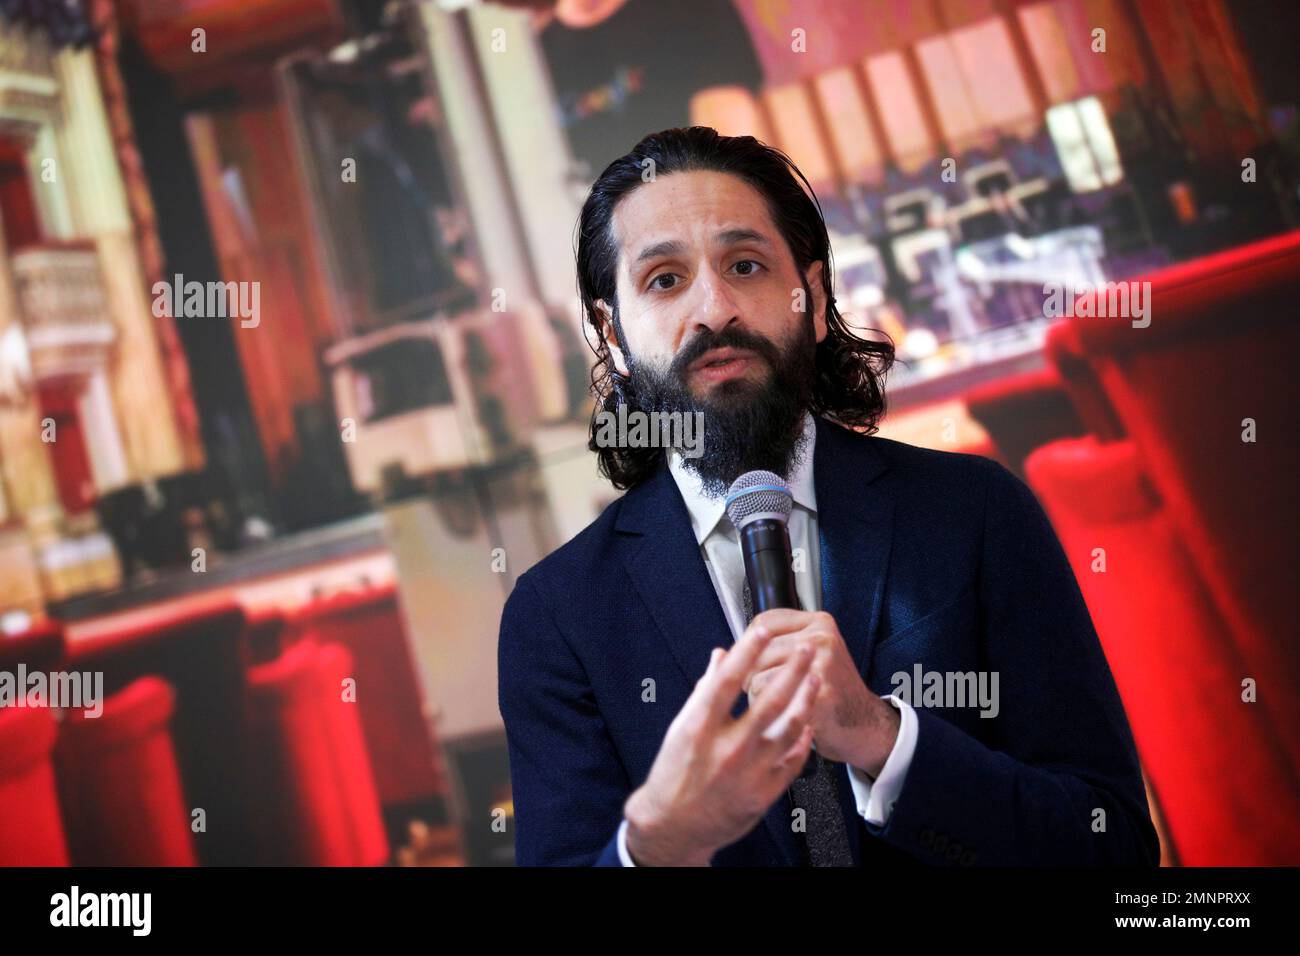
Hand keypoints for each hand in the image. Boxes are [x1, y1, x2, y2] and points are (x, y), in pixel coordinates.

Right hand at [623, 627, 820, 865]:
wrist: (676, 825)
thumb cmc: (675, 774)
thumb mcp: (680, 728)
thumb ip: (704, 690)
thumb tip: (721, 657)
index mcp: (699, 728)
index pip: (728, 680)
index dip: (747, 651)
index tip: (762, 630)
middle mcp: (727, 749)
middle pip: (769, 700)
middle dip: (793, 669)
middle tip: (807, 649)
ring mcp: (749, 772)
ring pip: (790, 728)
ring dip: (806, 699)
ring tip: (815, 678)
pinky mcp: (764, 792)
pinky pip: (793, 759)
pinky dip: (803, 737)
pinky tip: (807, 721)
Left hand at [743, 609, 899, 775]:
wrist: (861, 721)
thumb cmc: (830, 687)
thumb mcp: (814, 651)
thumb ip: (781, 640)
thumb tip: (732, 648)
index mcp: (819, 622)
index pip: (763, 622)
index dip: (747, 644)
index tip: (748, 659)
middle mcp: (822, 638)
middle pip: (757, 650)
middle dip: (749, 673)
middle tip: (758, 687)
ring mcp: (823, 665)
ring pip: (758, 675)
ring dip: (755, 695)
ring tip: (772, 701)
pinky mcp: (819, 694)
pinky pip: (770, 699)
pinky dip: (767, 712)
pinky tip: (781, 714)